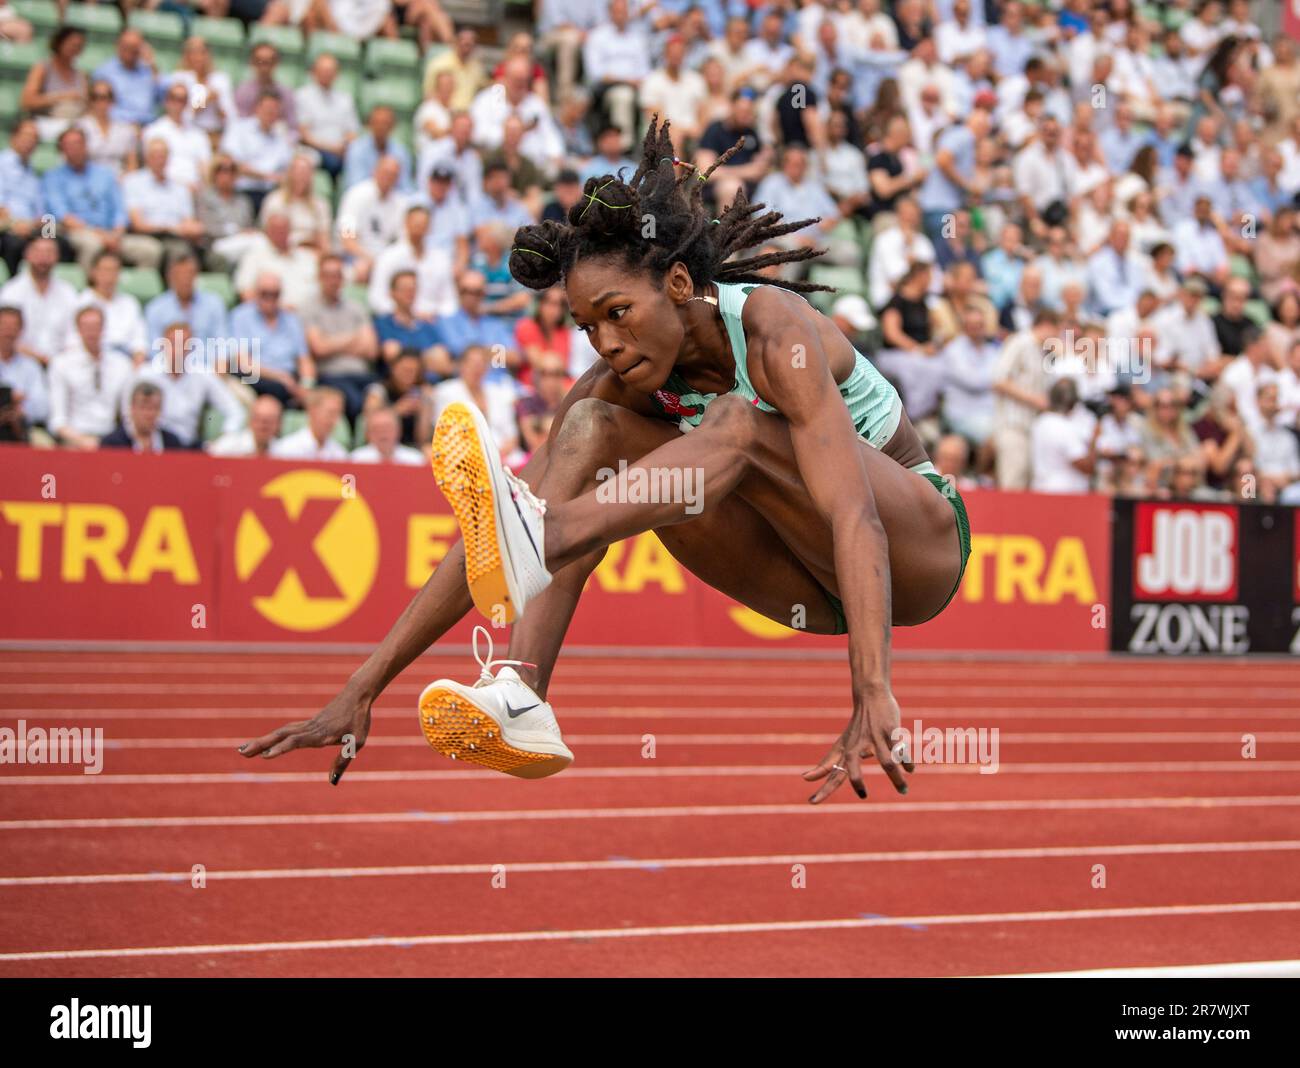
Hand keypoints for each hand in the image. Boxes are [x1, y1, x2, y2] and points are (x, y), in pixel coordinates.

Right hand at [239, 687, 372, 784]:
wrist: (357, 695)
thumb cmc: (359, 719)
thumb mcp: (358, 742)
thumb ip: (343, 760)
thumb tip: (332, 780)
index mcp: (321, 734)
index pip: (297, 741)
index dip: (282, 748)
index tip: (266, 755)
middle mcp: (310, 728)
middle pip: (281, 735)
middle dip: (261, 744)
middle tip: (241, 753)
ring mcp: (307, 725)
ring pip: (281, 732)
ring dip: (262, 740)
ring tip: (243, 750)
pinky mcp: (308, 723)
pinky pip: (286, 730)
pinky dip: (273, 736)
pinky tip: (264, 742)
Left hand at [803, 690, 911, 803]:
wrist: (870, 696)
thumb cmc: (856, 726)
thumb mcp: (840, 745)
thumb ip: (826, 764)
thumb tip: (804, 778)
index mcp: (846, 752)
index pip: (832, 773)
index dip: (823, 789)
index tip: (811, 802)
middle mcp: (858, 746)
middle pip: (852, 765)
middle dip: (856, 781)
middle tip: (862, 796)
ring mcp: (876, 737)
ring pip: (887, 762)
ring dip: (896, 778)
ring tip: (903, 790)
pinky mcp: (891, 730)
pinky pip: (900, 749)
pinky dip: (907, 761)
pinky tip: (910, 769)